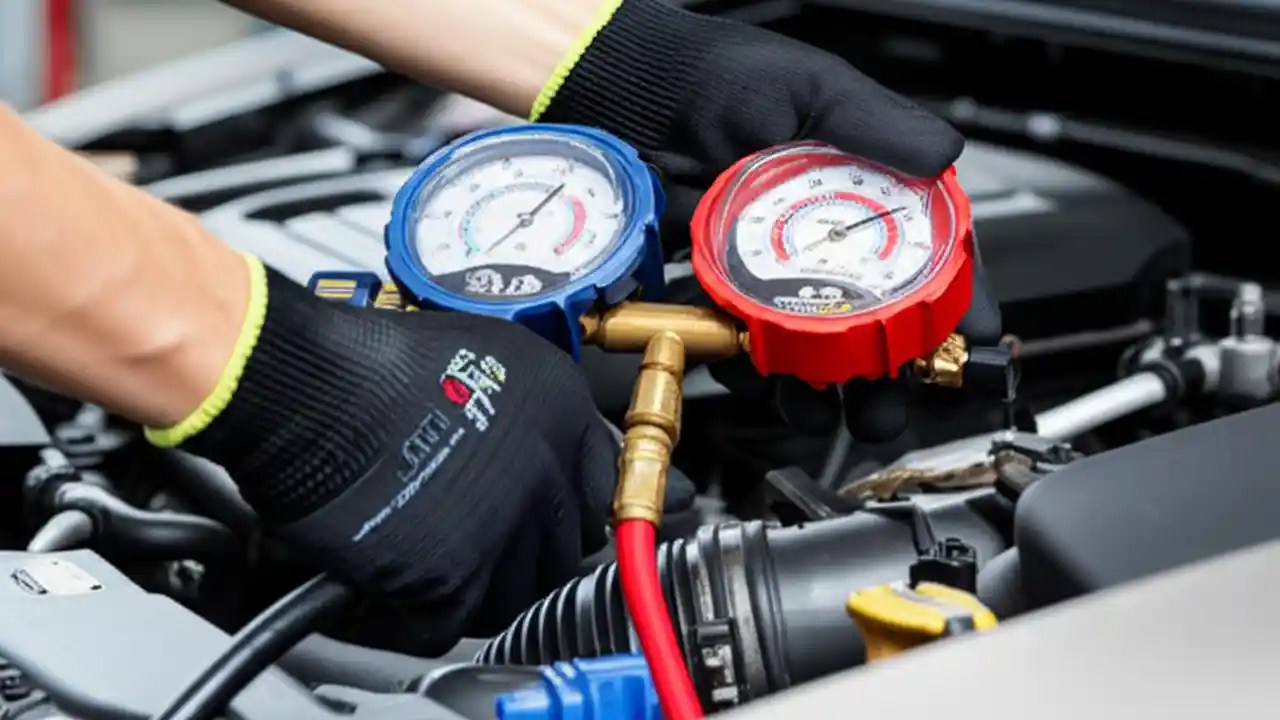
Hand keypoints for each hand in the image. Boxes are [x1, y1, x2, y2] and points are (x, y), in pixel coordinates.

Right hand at [157, 260, 616, 653]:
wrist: (307, 384)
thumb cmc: (367, 360)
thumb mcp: (481, 351)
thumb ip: (523, 410)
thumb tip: (532, 449)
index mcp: (562, 409)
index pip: (601, 488)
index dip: (565, 512)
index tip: (548, 524)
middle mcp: (547, 468)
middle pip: (562, 548)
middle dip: (524, 555)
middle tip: (478, 548)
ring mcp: (505, 524)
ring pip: (517, 594)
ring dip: (479, 591)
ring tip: (432, 569)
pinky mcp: (455, 573)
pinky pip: (453, 622)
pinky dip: (421, 615)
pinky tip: (396, 588)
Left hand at [537, 0, 998, 442]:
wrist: (638, 96)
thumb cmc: (724, 77)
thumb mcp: (812, 89)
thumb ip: (875, 123)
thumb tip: (941, 154)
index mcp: (863, 192)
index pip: (928, 253)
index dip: (954, 298)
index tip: (973, 335)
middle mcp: (825, 239)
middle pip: (878, 321)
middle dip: (893, 372)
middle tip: (895, 404)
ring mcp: (774, 271)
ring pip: (815, 348)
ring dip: (827, 389)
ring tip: (832, 412)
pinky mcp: (723, 290)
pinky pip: (747, 344)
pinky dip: (756, 374)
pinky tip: (766, 385)